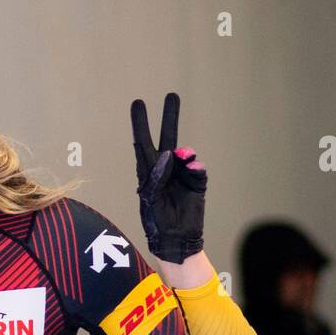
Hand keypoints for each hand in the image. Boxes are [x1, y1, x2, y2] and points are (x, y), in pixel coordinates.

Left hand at [131, 93, 207, 263]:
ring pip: (185, 154)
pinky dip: (196, 166)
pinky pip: (198, 169)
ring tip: (183, 155)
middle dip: (169, 117)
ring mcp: (182, 174)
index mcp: (148, 171)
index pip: (142, 143)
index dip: (140, 123)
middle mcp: (165, 168)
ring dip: (185, 152)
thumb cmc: (156, 221)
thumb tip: (169, 153)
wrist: (176, 239)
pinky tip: (193, 166)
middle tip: (172, 95)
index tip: (138, 103)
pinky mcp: (196, 182)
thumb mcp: (150, 199)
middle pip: (167, 137)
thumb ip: (157, 176)